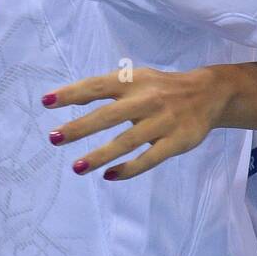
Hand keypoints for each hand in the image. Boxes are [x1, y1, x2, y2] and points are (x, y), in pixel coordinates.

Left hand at [43, 66, 229, 179]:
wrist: (210, 93)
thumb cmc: (162, 88)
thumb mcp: (137, 79)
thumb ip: (108, 88)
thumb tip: (68, 97)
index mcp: (133, 82)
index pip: (97, 86)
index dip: (72, 93)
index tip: (47, 101)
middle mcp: (146, 99)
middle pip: (109, 115)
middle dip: (81, 127)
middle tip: (54, 138)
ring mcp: (162, 121)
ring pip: (127, 141)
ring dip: (100, 155)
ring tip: (77, 167)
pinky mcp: (176, 141)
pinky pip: (150, 158)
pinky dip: (130, 168)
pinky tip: (110, 176)